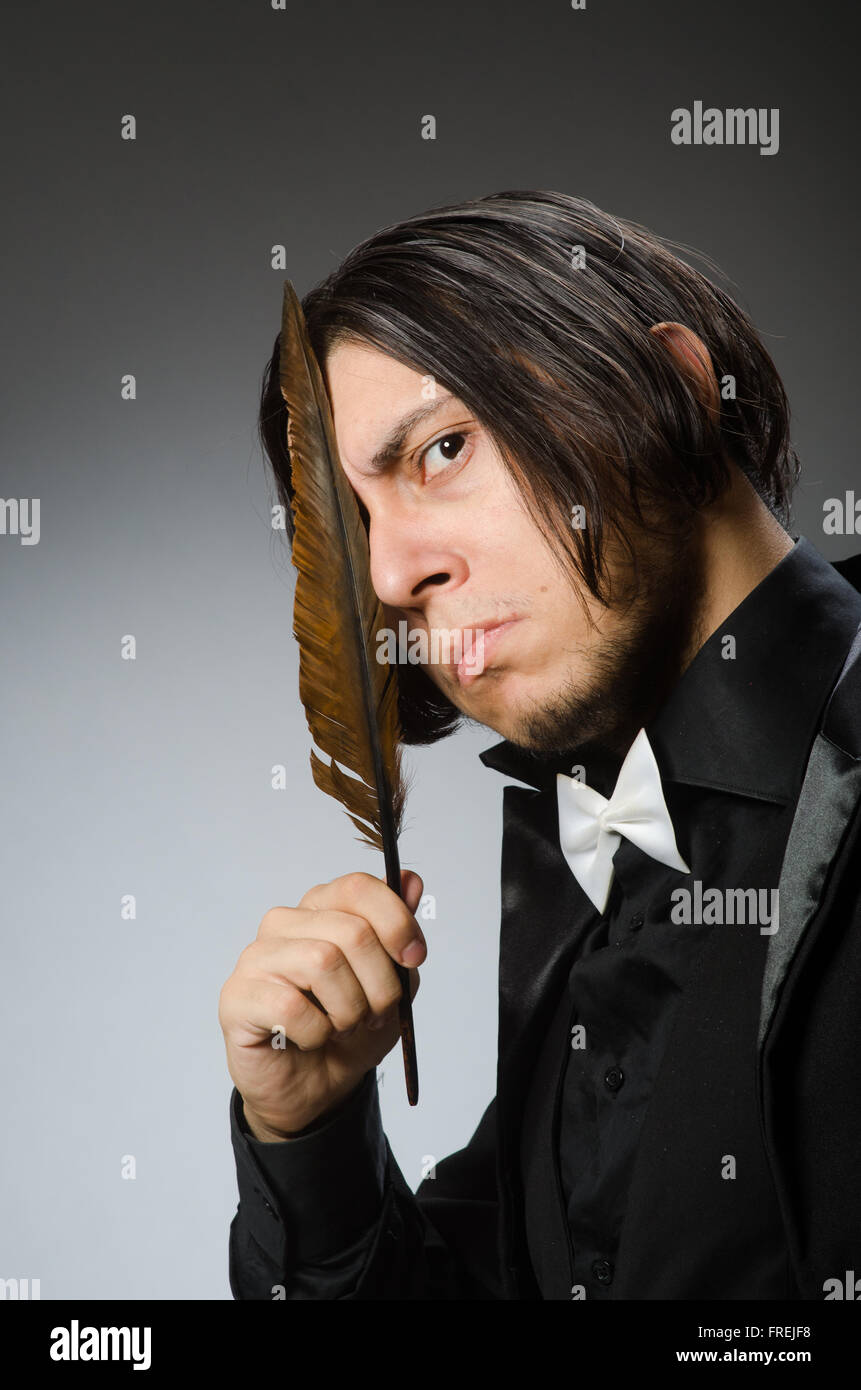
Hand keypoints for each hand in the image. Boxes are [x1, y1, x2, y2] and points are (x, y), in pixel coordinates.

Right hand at [218, 869, 423, 1138]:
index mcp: (320, 909)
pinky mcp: (237, 996)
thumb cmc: (347, 1030)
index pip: (357, 888)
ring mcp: (256, 957)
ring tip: (343, 1028)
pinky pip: (290, 1006)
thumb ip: (399, 932)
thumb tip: (410, 881)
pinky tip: (310, 1040)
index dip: (396, 923)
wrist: (313, 1089)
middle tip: (375, 1014)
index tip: (413, 959)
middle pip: (351, 931)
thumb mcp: (391, 983)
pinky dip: (316, 1032)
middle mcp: (284, 923)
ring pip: (323, 961)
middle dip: (380, 984)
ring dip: (349, 1010)